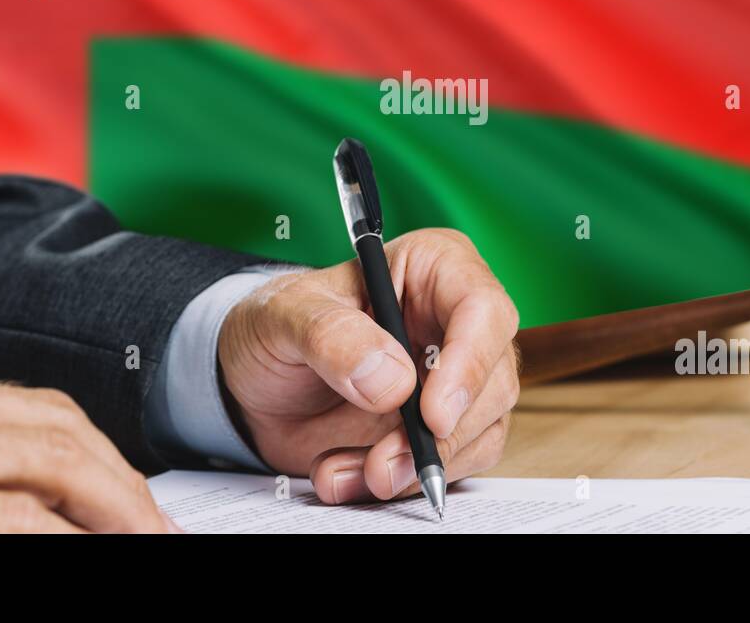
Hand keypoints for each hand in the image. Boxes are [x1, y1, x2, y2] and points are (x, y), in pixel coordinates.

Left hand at [218, 228, 519, 503]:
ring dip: (417, 465)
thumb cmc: (277, 324)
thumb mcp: (283, 315)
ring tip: (348, 471)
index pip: (482, 308)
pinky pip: (452, 463)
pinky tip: (348, 473)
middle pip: (493, 380)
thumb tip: (392, 380)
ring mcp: (455, 377)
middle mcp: (455, 321)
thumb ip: (331, 336)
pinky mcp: (443, 425)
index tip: (432, 415)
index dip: (470, 363)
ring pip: (480, 430)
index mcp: (433, 268)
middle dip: (440, 434)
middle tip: (382, 463)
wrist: (256, 381)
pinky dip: (404, 481)